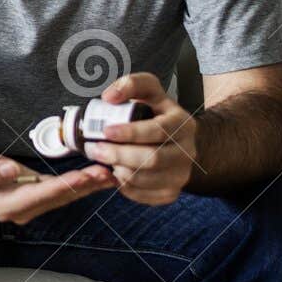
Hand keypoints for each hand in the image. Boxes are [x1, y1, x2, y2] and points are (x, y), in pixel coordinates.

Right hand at [0, 142, 114, 223]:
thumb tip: (11, 170)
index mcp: (3, 205)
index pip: (37, 196)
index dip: (60, 187)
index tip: (80, 178)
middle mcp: (19, 210)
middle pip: (57, 199)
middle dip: (82, 186)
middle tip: (106, 174)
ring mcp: (27, 203)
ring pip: (63, 196)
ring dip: (86, 186)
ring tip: (110, 175)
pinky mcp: (32, 193)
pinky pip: (60, 190)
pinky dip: (78, 183)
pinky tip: (95, 177)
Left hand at [80, 72, 198, 205]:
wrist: (177, 140)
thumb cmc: (157, 113)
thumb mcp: (149, 91)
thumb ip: (131, 84)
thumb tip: (109, 97)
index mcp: (183, 124)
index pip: (159, 131)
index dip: (130, 132)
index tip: (106, 131)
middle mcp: (187, 151)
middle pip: (152, 160)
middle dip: (118, 155)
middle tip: (94, 149)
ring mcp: (181, 175)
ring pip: (146, 180)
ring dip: (119, 171)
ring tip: (104, 159)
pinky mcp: (171, 192)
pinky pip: (144, 196)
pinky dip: (125, 187)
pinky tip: (116, 172)